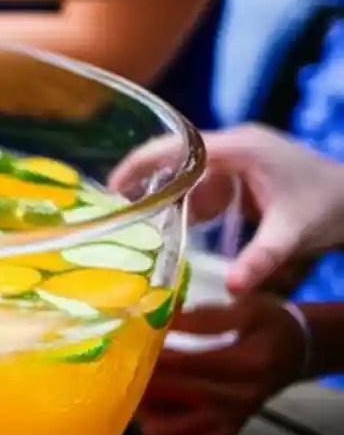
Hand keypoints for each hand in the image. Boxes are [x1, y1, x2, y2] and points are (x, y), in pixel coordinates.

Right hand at [110, 124, 343, 295]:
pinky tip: (177, 229)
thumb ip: (261, 259)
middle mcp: (234, 145)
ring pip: (186, 172)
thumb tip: (233, 289)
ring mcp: (238, 157)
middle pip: (174, 156)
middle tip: (117, 213)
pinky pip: (203, 183)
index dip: (140, 163)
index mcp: (240, 148)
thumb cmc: (332, 208)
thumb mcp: (294, 235)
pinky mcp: (242, 171)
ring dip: (167, 197)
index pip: (175, 146)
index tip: (112, 188)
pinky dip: (188, 204)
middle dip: (145, 182)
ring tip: (140, 226)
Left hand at [135, 295, 309, 434]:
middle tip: (117, 380)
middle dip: (149, 389)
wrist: (299, 349)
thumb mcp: (246, 310)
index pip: (194, 364)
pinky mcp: (234, 426)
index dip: (160, 359)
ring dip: (156, 419)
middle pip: (186, 396)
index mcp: (248, 363)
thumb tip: (165, 317)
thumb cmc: (270, 324)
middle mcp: (242, 395)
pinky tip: (159, 429)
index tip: (131, 350)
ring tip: (129, 406)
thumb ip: (206, 318)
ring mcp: (237, 414)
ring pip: (190, 426)